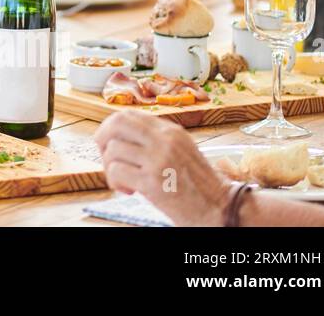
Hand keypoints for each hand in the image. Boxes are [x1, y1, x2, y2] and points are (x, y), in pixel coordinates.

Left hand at [94, 111, 230, 225]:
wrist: (221, 209)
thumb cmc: (199, 185)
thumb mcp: (181, 151)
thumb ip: (155, 140)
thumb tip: (119, 135)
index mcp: (171, 131)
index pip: (128, 115)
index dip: (111, 128)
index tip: (111, 144)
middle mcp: (164, 140)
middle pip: (116, 123)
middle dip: (102, 140)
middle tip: (107, 159)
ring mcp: (158, 159)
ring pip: (112, 150)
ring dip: (110, 168)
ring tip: (125, 181)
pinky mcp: (152, 182)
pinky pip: (116, 172)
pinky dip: (115, 182)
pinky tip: (129, 190)